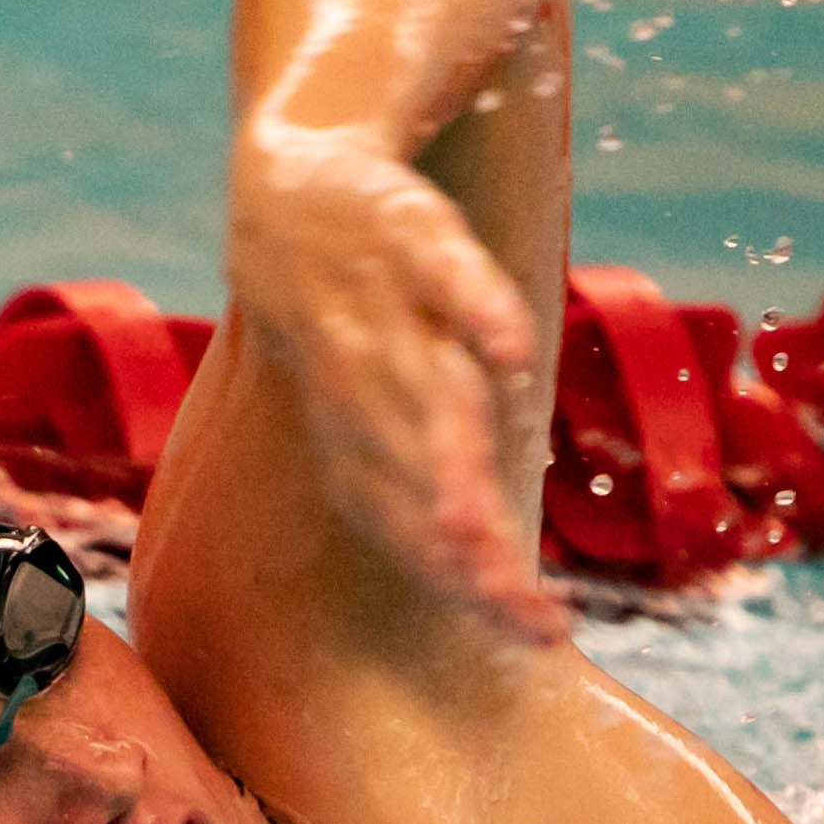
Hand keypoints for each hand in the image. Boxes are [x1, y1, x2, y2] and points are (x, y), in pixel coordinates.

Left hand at [227, 118, 564, 644]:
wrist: (284, 192)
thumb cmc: (356, 328)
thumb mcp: (385, 413)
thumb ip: (449, 492)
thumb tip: (509, 595)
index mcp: (361, 440)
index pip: (410, 525)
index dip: (465, 581)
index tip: (540, 632)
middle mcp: (367, 385)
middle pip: (416, 472)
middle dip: (457, 538)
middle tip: (505, 595)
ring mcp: (386, 306)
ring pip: (423, 389)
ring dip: (449, 454)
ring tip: (479, 521)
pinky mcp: (410, 231)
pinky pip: (444, 272)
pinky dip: (477, 309)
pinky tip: (515, 351)